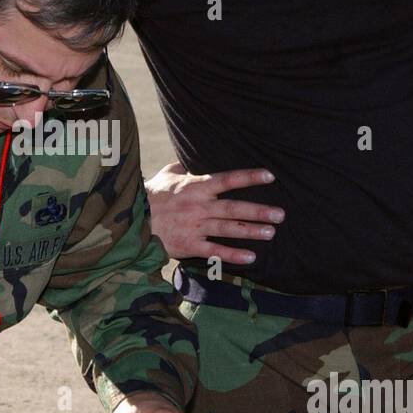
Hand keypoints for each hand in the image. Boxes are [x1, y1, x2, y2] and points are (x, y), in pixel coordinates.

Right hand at [145, 162, 282, 264]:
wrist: (132, 220)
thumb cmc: (151, 196)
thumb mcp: (166, 175)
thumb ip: (183, 166)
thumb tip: (190, 156)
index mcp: (196, 187)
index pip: (227, 179)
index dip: (249, 177)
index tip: (270, 175)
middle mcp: (199, 206)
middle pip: (233, 208)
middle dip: (258, 211)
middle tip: (280, 214)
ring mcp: (195, 226)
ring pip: (228, 229)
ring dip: (251, 231)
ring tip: (271, 232)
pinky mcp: (189, 245)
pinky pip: (214, 251)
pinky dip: (232, 255)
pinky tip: (250, 257)